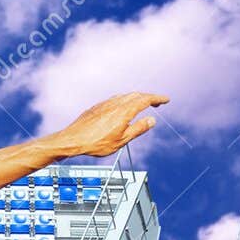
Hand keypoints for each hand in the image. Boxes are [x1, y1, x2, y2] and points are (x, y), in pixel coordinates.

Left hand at [52, 91, 169, 157]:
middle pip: (136, 95)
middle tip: (157, 102)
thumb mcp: (121, 140)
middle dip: (149, 97)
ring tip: (143, 104)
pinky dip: (125, 100)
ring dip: (137, 97)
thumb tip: (152, 120)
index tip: (166, 100)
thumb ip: (138, 129)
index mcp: (124, 111)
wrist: (72, 140)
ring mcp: (106, 103)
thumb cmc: (95, 143)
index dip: (157, 98)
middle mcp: (116, 104)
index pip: (145, 100)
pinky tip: (124, 107)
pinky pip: (116, 99)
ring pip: (125, 96)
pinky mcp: (98, 106)